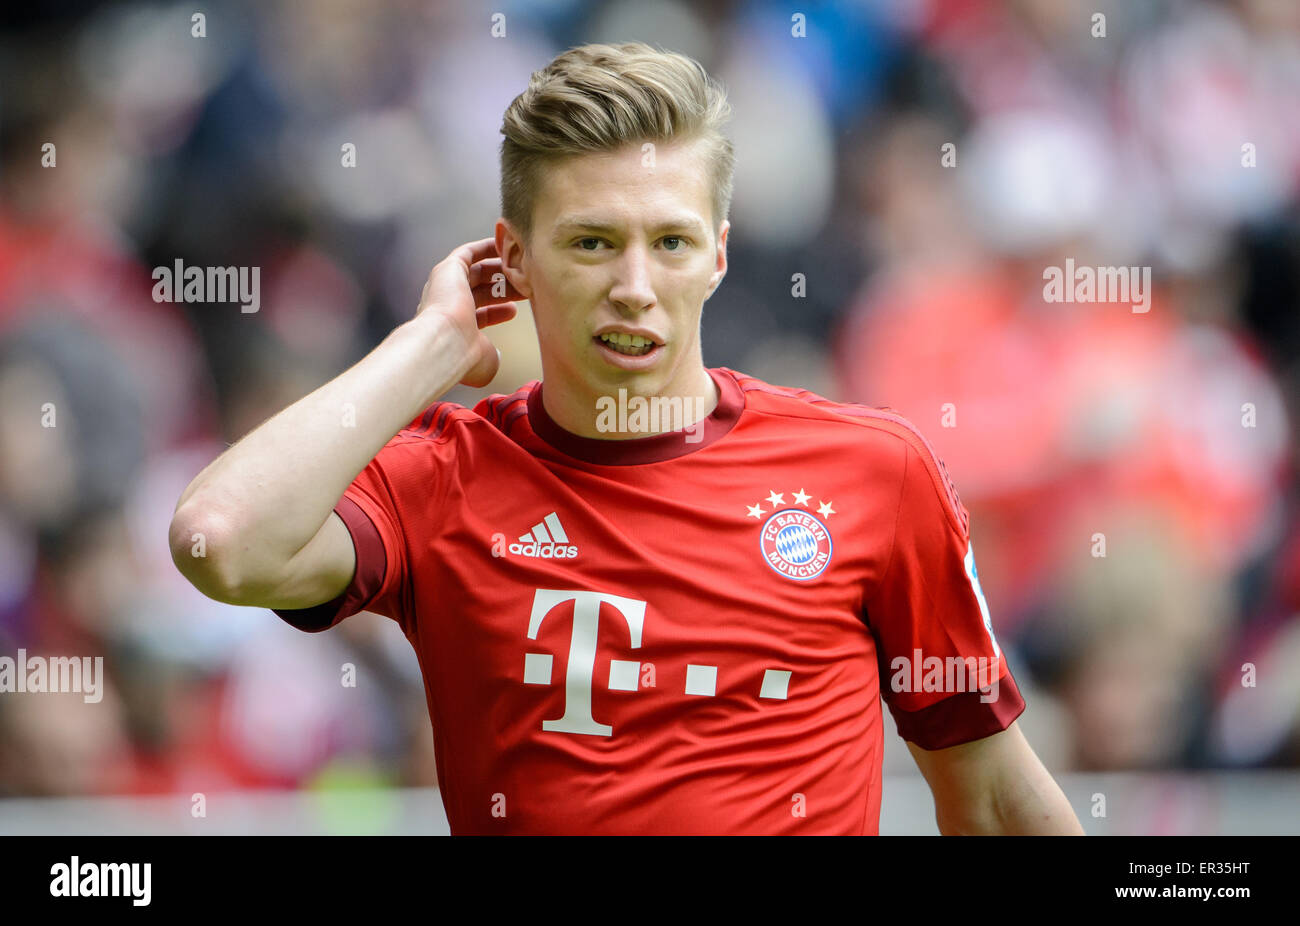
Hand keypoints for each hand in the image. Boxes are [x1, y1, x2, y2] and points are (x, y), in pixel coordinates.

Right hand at [417, 237, 524, 387]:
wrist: (446, 343)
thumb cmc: (464, 359)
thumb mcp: (485, 362)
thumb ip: (491, 356)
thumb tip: (495, 356)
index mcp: (453, 328)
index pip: (477, 314)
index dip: (497, 311)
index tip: (515, 310)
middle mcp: (446, 305)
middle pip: (480, 290)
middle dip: (504, 288)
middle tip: (526, 285)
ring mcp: (446, 285)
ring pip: (477, 271)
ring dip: (500, 269)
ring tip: (524, 267)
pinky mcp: (448, 268)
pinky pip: (469, 252)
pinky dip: (487, 247)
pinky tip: (507, 245)